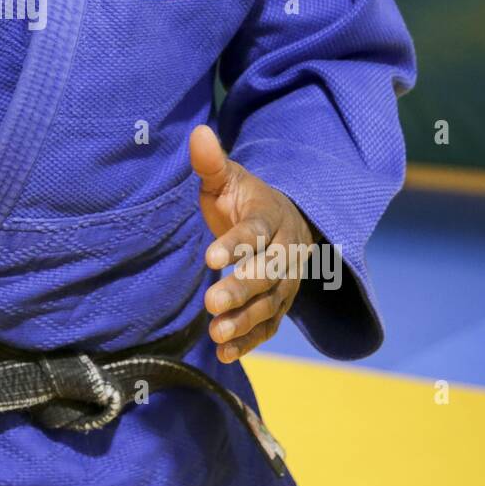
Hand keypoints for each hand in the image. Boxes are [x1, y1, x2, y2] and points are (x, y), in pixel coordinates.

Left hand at [189, 123, 312, 363]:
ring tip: (216, 333)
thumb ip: (211, 162)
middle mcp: (285, 251)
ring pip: (271, 303)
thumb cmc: (244, 199)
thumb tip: (198, 132)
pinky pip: (269, 325)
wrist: (283, 221)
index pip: (254, 231)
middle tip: (211, 302)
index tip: (210, 258)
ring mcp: (286, 282)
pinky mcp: (280, 305)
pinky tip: (225, 353)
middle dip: (241, 288)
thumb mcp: (227, 179)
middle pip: (268, 272)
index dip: (235, 244)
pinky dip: (250, 341)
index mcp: (271, 217)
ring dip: (245, 320)